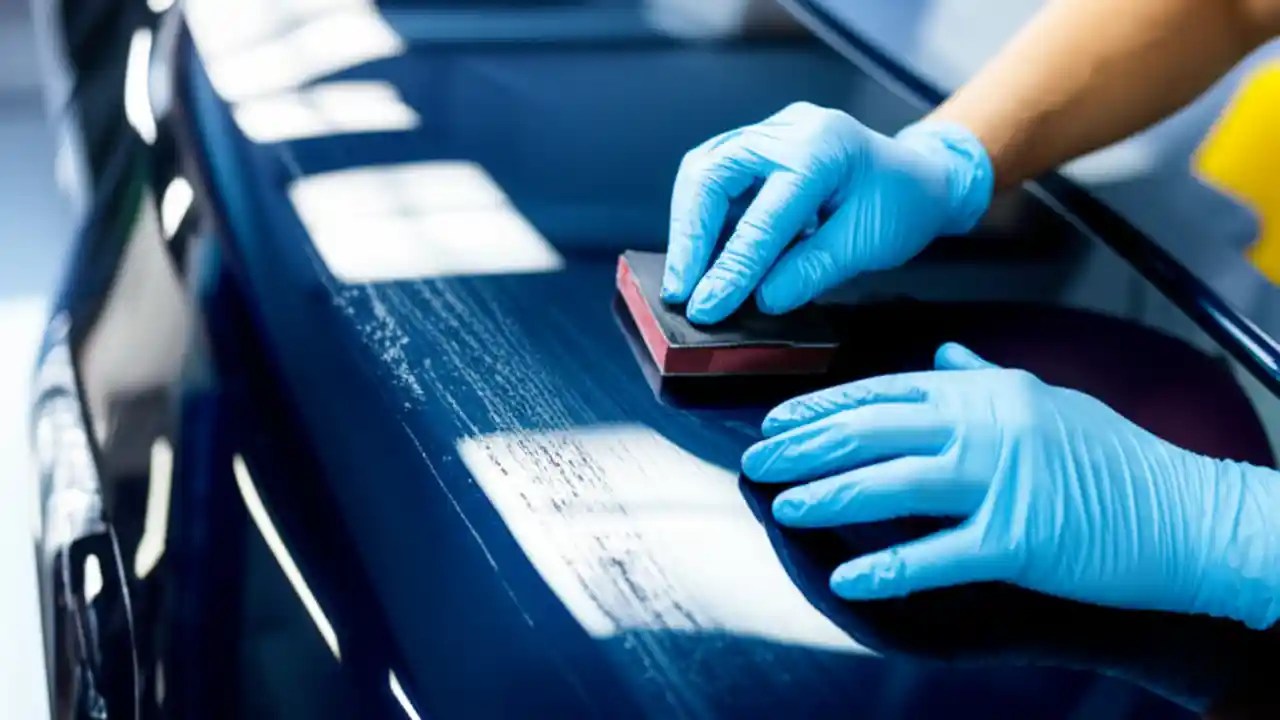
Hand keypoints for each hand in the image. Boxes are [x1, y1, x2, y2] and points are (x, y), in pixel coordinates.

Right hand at [662, 102, 991, 323]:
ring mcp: (769, 132)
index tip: (708, 308)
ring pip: (703, 171)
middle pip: (712, 175)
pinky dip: (702, 219)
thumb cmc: (902, 205)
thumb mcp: (867, 246)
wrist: (920, 175)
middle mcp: (789, 130)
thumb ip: (811, 271)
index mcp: (824, 148)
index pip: (764, 216)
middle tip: (680, 291)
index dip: (732, 268)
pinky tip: (703, 255)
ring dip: (688, 228)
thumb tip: (759, 299)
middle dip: (690, 238)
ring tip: (685, 277)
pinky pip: (713, 176)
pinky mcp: (756, 146)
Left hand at [742, 343, 1279, 629]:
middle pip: (873, 432)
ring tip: (784, 505)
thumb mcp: (1047, 400)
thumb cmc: (1114, 458)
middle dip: (804, 446)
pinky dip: (887, 567)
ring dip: (828, 496)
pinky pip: (937, 554)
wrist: (1185, 511)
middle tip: (755, 461)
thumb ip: (983, 379)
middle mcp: (987, 427)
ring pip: (891, 484)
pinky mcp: (1019, 540)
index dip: (821, 407)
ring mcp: (1002, 481)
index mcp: (986, 393)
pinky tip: (848, 577)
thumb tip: (940, 355)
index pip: (883, 393)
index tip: (776, 420)